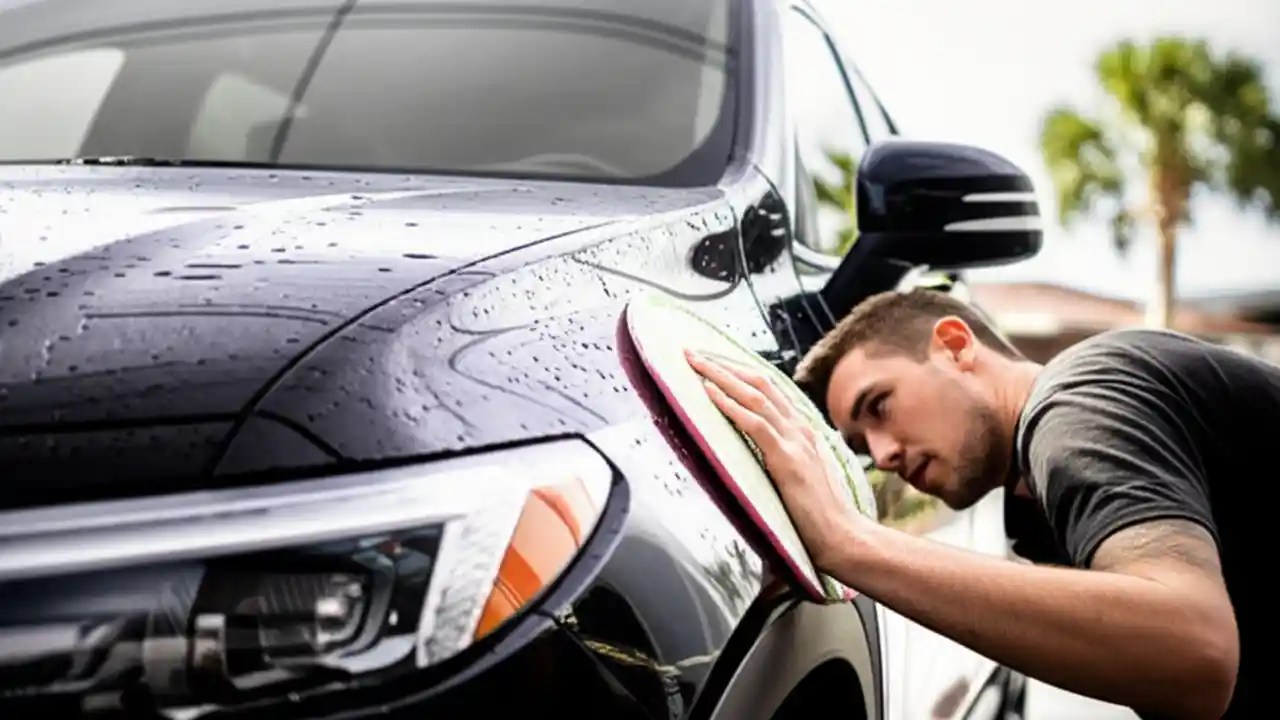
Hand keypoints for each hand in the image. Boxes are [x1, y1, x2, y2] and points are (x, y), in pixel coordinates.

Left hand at [685, 349, 863, 570]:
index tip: (711, 360)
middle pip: (759, 382)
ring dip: (721, 375)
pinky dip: (730, 405)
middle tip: (693, 352)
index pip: (768, 388)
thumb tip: (751, 451)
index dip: (738, 370)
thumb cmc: (816, 514)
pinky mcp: (787, 459)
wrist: (841, 536)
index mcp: (801, 429)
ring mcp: (795, 441)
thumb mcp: (795, 475)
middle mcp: (799, 428)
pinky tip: (710, 392)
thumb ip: (778, 457)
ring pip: (755, 395)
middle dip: (724, 364)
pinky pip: (755, 423)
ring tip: (695, 362)